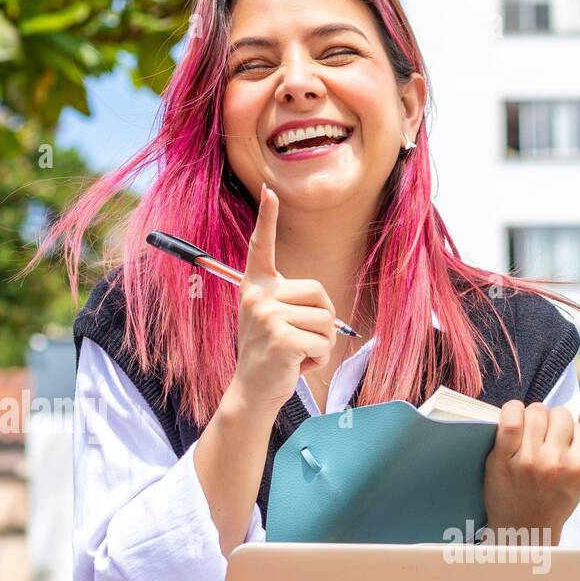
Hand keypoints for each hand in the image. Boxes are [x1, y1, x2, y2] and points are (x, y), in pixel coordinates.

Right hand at [230, 185, 336, 413]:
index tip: (269, 191)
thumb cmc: (270, 355)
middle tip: (304, 339)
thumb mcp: (273, 321)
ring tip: (299, 352)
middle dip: (324, 319)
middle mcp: (259, 296)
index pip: (262, 247)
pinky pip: (323, 342)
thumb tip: (325, 309)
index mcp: (256, 287)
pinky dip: (319, 358)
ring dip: (322, 343)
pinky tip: (298, 364)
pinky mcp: (282, 338)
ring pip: (325, 320)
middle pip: (319, 292)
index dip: (267, 218)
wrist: (253, 390)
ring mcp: (268, 316)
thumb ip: (291, 305)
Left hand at [482, 385, 579, 544]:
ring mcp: (528, 461)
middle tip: (543, 441)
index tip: (560, 447)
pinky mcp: (502, 460)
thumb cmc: (555, 497)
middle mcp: (556, 463)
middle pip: (558, 413)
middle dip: (551, 423)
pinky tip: (513, 422)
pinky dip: (511, 411)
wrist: (524, 529)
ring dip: (531, 417)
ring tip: (528, 436)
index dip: (568, 432)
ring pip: (536, 411)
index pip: (578, 424)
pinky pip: (510, 419)